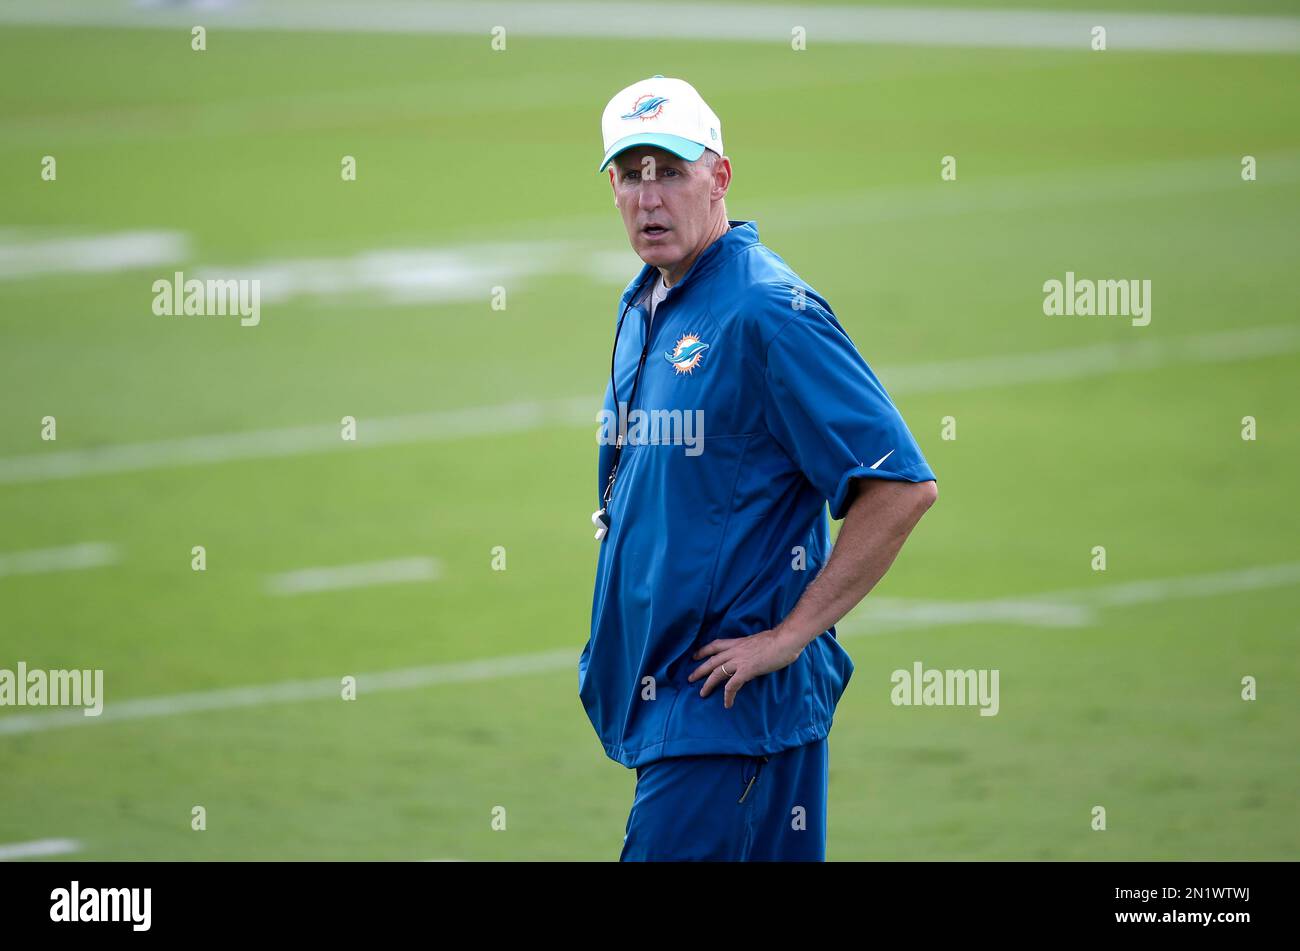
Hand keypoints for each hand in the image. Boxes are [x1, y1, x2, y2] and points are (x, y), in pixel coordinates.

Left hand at [688, 627, 805, 708]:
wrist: (784, 640)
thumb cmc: (777, 640)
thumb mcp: (758, 641)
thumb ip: (751, 648)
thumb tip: (752, 654)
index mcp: (737, 643)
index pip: (715, 645)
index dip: (703, 651)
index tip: (695, 656)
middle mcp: (735, 651)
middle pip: (711, 661)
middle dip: (699, 670)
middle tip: (690, 678)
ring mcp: (739, 661)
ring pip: (717, 673)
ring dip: (708, 684)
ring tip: (702, 693)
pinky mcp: (746, 671)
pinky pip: (732, 685)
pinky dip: (728, 696)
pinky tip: (727, 704)